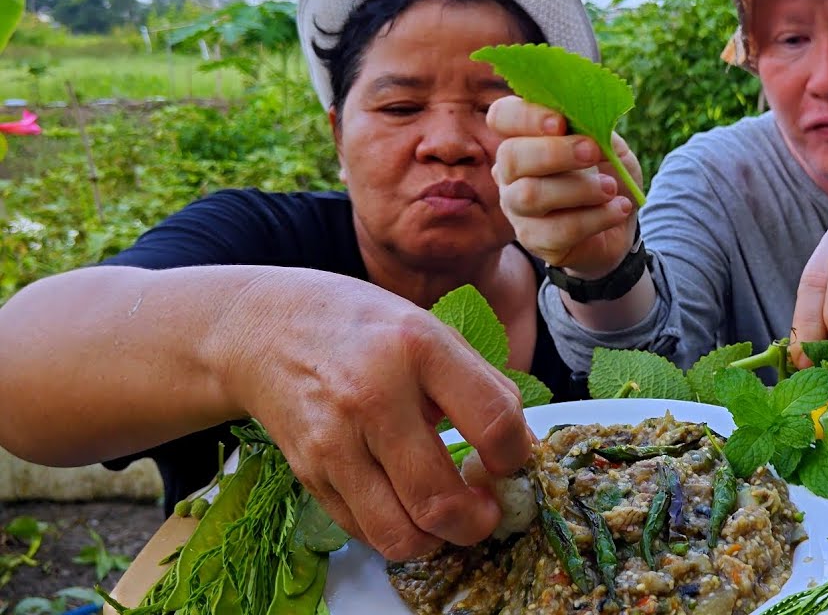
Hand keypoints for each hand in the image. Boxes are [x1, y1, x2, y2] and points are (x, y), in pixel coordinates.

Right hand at [217, 271, 530, 561]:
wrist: (264, 329)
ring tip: (448, 517)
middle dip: (479, 522)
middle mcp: (374, 395)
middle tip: (486, 511)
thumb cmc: (363, 329)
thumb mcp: (432, 332)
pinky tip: (406, 505)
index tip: (510, 462)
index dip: (514, 456)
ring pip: (399, 533)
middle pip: (440, 497)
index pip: (492, 421)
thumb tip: (522, 452)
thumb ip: (484, 388)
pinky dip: (396, 531)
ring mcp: (335, 440)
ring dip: (437, 539)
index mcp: (418, 347)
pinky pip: (364, 531)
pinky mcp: (309, 472)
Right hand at [488, 95, 643, 279]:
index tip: (561, 122)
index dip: (525, 116)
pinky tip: (619, 209)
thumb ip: (595, 130)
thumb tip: (589, 123)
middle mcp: (510, 172)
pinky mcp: (534, 239)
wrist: (621, 219)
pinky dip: (596, 218)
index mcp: (523, 136)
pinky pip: (558, 230)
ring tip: (611, 189)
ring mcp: (517, 208)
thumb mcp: (610, 145)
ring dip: (579, 189)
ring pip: (530, 195)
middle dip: (555, 152)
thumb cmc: (608, 173)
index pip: (501, 116)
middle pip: (510, 156)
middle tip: (593, 152)